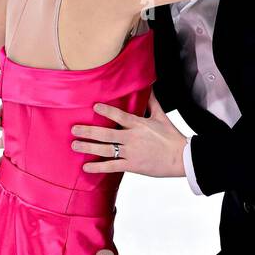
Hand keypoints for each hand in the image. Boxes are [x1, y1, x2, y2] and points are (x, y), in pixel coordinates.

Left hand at [70, 90, 186, 176]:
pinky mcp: (132, 166)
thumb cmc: (172, 137)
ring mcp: (131, 153)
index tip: (94, 107)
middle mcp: (132, 138)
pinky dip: (98, 167)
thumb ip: (153, 102)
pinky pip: (111, 166)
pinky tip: (86, 167)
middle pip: (106, 134)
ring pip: (105, 150)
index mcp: (139, 124)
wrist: (181, 158)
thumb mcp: (162, 117)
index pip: (119, 115)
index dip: (106, 111)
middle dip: (88, 131)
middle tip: (73, 129)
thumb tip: (150, 87)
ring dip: (88, 147)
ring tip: (74, 145)